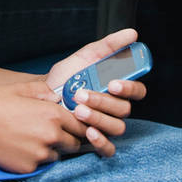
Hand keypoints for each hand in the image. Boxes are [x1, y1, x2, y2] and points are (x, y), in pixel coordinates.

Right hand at [0, 78, 87, 172]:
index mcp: (52, 114)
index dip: (77, 125)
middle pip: (74, 144)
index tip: (71, 125)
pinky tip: (18, 148)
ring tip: (29, 139)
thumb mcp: (19, 89)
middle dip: (67, 139)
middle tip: (51, 134)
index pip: (80, 125)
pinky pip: (39, 165)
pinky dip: (33, 159)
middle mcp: (50, 135)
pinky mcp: (28, 168)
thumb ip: (43, 92)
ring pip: (56, 156)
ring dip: (50, 150)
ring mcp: (40, 154)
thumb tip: (57, 98)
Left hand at [45, 29, 146, 157]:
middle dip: (103, 102)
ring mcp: (106, 124)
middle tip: (82, 95)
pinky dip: (101, 141)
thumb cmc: (68, 76)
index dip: (130, 88)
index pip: (137, 91)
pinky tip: (88, 132)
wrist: (44, 95)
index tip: (114, 83)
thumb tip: (132, 33)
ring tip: (77, 109)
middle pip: (124, 110)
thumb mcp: (87, 55)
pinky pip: (108, 148)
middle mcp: (115, 108)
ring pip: (116, 127)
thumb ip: (110, 44)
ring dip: (98, 117)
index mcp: (118, 88)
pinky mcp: (96, 140)